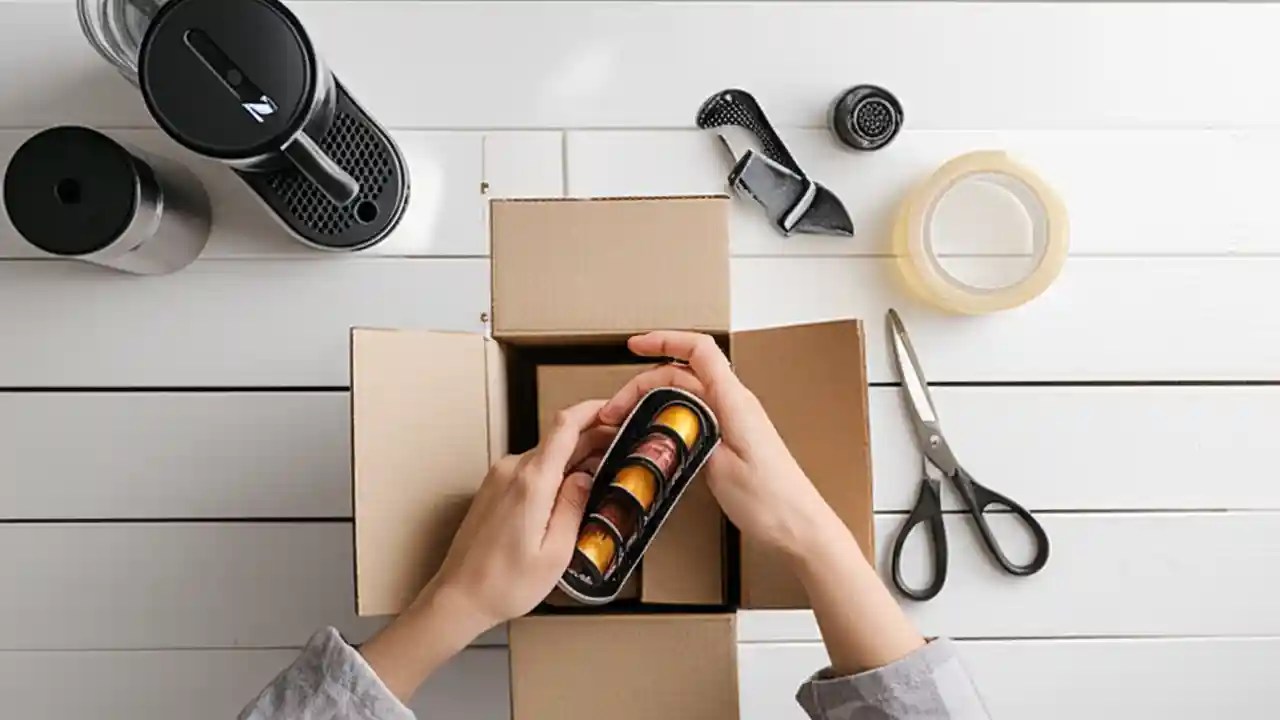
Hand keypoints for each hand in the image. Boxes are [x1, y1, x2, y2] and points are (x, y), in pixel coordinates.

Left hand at [361, 399, 612, 700]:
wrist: (459, 597)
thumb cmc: (503, 584)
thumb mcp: (556, 553)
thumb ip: (575, 507)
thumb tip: (587, 476)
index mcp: (531, 482)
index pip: (564, 426)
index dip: (592, 410)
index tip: (614, 408)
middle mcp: (511, 471)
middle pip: (558, 438)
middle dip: (592, 437)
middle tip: (620, 447)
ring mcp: (499, 477)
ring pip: (545, 454)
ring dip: (574, 456)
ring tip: (602, 472)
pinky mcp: (493, 488)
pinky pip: (530, 468)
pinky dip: (554, 470)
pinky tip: (570, 489)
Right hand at [599, 332, 839, 558]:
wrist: (800, 528)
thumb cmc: (772, 501)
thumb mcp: (721, 465)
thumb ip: (692, 436)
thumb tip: (666, 421)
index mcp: (734, 402)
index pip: (698, 350)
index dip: (665, 340)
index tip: (635, 346)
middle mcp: (736, 405)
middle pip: (683, 375)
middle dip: (643, 383)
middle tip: (615, 408)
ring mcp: (735, 422)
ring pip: (686, 396)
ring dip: (653, 401)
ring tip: (627, 420)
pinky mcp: (733, 441)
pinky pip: (696, 417)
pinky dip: (668, 419)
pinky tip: (654, 437)